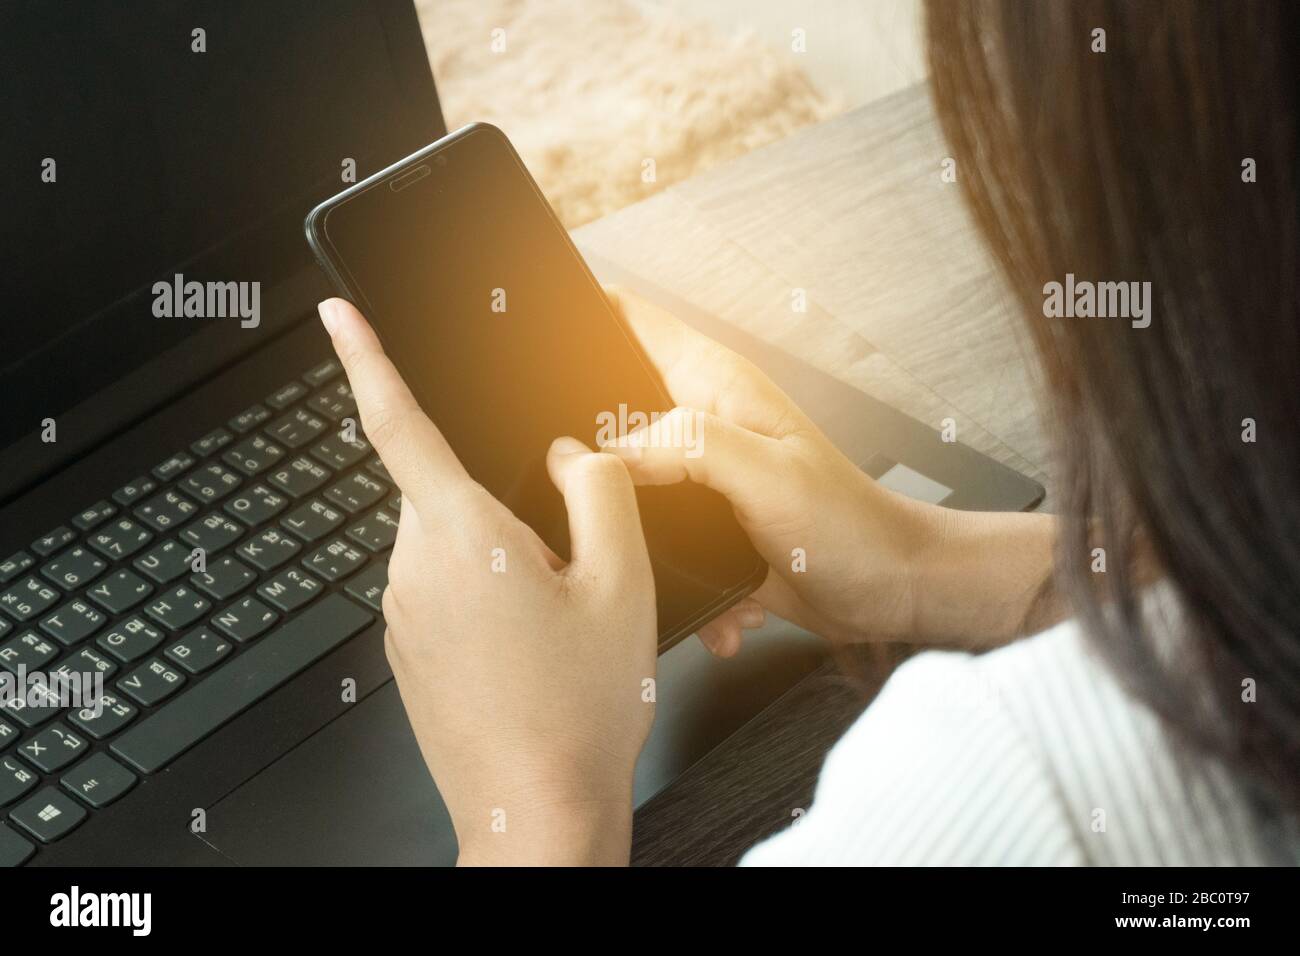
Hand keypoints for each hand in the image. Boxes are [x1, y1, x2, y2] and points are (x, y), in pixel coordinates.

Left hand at [319, 298, 656, 865]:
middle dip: (506, 504)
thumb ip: (598, 489)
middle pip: (449, 490)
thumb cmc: (578, 712)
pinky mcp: (408, 650)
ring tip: (556, 625)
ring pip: (451, 542)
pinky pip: (444, 589)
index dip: (366, 360)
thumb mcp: (622, 582)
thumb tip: (568, 456)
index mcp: (460, 536)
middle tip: (568, 567)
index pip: (398, 424)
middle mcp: (413, 569)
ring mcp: (404, 615)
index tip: (338, 316)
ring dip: (502, 556)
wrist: (537, 814)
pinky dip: (488, 595)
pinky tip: (532, 650)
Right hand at [602, 286, 1057, 652]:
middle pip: (608, 403)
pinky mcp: (703, 525)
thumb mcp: (766, 473)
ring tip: (635, 560)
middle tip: (558, 480)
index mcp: (713, 386)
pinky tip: (714, 605)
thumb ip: (688, 446)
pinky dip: (669, 573)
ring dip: (622, 521)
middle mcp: (699, 423)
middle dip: (576, 438)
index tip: (532, 342)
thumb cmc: (848, 526)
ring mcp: (699, 475)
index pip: (630, 318)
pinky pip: (657, 539)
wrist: (890, 590)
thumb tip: (611, 450)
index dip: (580, 314)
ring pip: (624, 479)